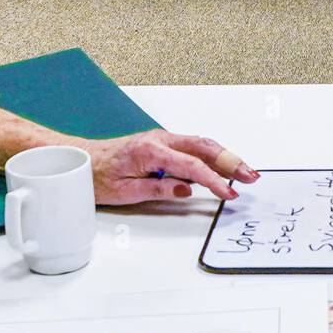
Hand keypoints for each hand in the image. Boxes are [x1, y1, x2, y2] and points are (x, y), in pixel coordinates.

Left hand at [81, 130, 258, 204]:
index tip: (228, 192)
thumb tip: (186, 189)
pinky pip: (194, 147)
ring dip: (226, 157)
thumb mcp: (125, 191)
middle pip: (205, 147)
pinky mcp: (164, 144)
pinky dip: (213, 156)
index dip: (214, 180)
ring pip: (202, 144)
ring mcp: (163, 139)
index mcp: (150, 150)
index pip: (191, 165)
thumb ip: (158, 188)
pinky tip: (224, 166)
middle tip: (250, 176)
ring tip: (245, 172)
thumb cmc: (97, 174)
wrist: (81, 159)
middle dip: (231, 161)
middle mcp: (160, 139)